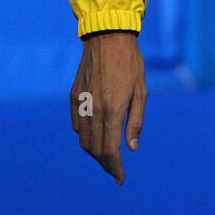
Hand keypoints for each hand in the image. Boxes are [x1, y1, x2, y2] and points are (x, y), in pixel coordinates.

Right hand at [70, 32, 145, 183]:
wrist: (107, 37)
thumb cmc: (130, 62)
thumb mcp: (141, 90)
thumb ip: (135, 120)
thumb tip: (132, 147)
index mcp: (112, 110)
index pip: (111, 150)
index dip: (115, 168)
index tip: (120, 178)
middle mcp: (94, 110)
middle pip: (95, 150)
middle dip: (105, 164)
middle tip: (115, 169)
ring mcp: (81, 104)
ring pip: (84, 140)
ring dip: (94, 152)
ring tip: (106, 154)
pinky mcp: (73, 97)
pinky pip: (76, 125)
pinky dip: (85, 136)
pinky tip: (95, 135)